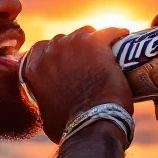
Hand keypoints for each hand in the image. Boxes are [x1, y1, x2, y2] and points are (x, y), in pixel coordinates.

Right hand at [22, 26, 133, 142]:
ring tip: (105, 49)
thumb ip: (45, 103)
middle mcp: (50, 50)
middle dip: (74, 48)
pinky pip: (109, 31)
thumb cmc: (70, 126)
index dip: (56, 55)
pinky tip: (123, 36)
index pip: (41, 49)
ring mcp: (73, 44)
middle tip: (88, 60)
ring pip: (85, 33)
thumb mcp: (46, 116)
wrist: (92, 123)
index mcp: (34, 67)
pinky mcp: (96, 43)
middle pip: (64, 40)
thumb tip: (51, 107)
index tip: (66, 61)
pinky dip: (116, 34)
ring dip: (92, 39)